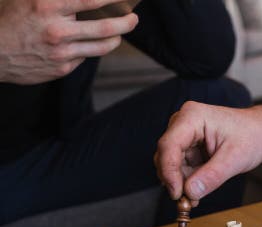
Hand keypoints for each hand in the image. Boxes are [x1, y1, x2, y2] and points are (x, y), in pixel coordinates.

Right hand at [0, 0, 137, 84]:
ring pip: (102, 46)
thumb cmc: (7, 19)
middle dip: (126, 22)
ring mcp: (62, 52)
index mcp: (47, 6)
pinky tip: (88, 44)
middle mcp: (58, 30)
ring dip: (115, 38)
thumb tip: (86, 0)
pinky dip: (89, 49)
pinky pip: (85, 57)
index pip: (92, 0)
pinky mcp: (62, 68)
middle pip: (106, 28)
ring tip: (119, 34)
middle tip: (134, 18)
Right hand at [155, 102, 261, 204]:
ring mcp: (185, 134)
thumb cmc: (252, 136)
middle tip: (186, 200)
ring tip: (195, 197)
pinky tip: (197, 191)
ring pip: (172, 163)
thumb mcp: (235, 159)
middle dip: (175, 179)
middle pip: (166, 155)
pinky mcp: (189, 146)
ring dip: (182, 182)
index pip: (169, 145)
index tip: (177, 193)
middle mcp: (183, 122)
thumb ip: (212, 176)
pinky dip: (188, 180)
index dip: (169, 171)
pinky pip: (181, 166)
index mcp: (192, 117)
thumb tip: (190, 192)